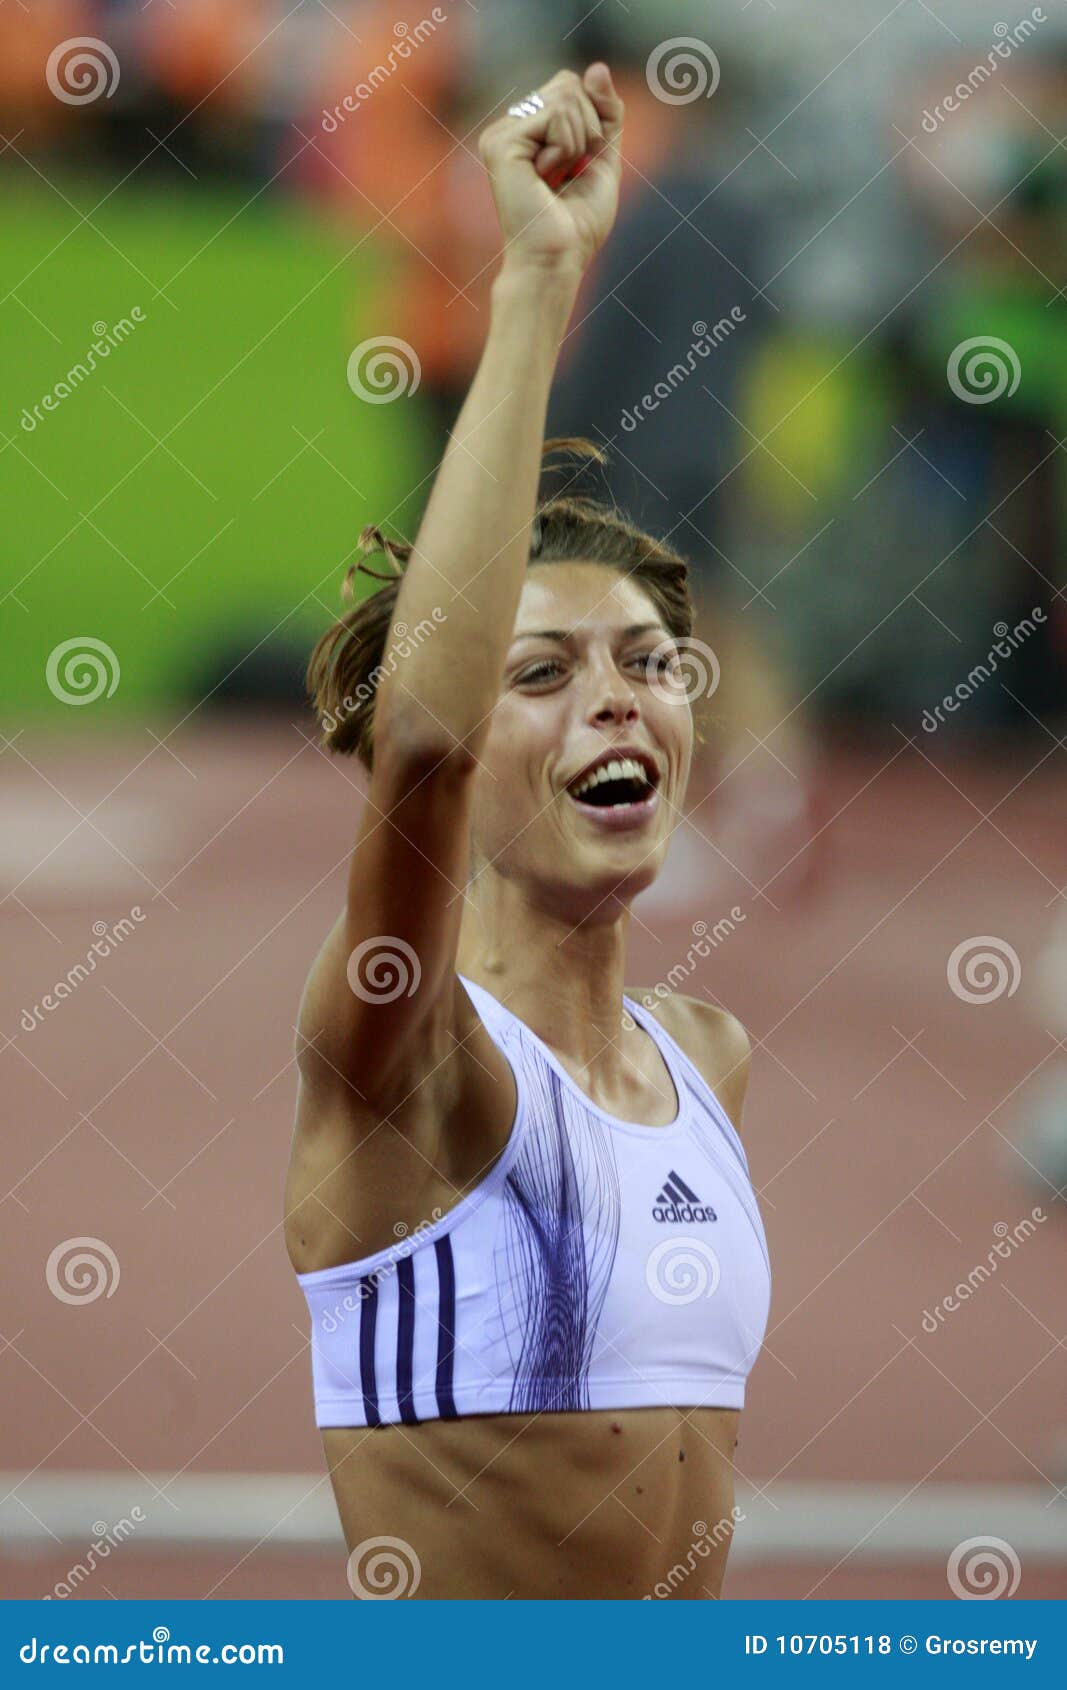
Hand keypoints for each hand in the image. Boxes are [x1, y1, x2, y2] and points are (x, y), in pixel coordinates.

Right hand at [478, 64, 623, 278]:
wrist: (557, 261)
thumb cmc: (577, 225)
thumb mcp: (602, 158)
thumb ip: (605, 112)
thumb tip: (597, 67)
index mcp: (526, 131)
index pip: (572, 87)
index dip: (593, 121)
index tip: (578, 166)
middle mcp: (508, 128)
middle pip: (569, 84)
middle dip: (588, 129)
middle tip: (567, 174)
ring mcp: (501, 133)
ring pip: (566, 96)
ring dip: (578, 141)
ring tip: (556, 179)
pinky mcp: (503, 143)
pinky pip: (558, 115)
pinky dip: (567, 148)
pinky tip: (546, 178)